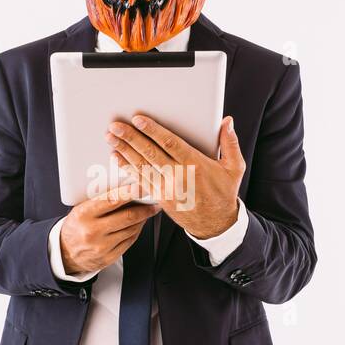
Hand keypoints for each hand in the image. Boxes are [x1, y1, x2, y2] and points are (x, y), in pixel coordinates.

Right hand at [59, 184, 160, 276]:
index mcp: (84, 214)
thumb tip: (127, 189)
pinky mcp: (109, 257)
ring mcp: (102, 246)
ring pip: (131, 229)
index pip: (112, 200)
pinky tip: (139, 224)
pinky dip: (137, 231)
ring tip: (147, 211)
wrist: (66, 253)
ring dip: (143, 219)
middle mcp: (92, 231)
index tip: (142, 186)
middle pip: (127, 217)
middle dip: (144, 208)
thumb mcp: (82, 209)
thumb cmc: (76, 226)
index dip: (130, 192)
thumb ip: (102, 201)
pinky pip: (130, 241)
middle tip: (154, 201)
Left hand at [106, 114, 244, 239]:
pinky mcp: (160, 198)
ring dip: (124, 151)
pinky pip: (140, 180)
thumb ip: (230, 143)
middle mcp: (179, 176)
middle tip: (115, 126)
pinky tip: (117, 158)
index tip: (138, 120)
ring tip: (111, 138)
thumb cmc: (223, 193)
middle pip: (150, 153)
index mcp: (195, 165)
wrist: (216, 224)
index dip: (152, 131)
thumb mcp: (234, 168)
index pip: (169, 144)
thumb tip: (227, 122)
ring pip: (142, 166)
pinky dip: (127, 168)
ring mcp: (167, 188)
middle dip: (131, 138)